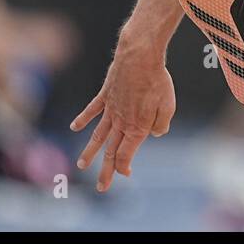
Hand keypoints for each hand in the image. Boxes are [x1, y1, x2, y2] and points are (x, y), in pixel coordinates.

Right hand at [70, 37, 175, 191]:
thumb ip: (161, 124)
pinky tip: (74, 127)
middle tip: (101, 187)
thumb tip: (156, 134)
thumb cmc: (157, 81)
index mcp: (136, 127)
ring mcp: (110, 108)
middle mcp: (120, 121)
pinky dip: (82, 119)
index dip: (124, 166)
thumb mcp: (168, 105)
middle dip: (106, 170)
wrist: (139, 57)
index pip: (126, 154)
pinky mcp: (105, 94)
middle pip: (110, 150)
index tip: (125, 173)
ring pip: (98, 135)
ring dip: (90, 151)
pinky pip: (92, 110)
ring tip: (81, 165)